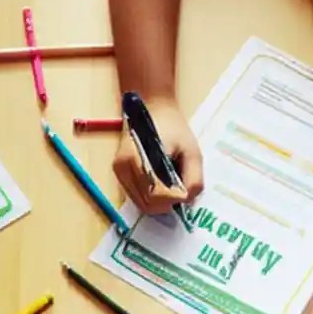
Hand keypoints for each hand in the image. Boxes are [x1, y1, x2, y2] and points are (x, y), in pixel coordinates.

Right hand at [112, 99, 203, 214]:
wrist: (152, 109)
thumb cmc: (174, 127)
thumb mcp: (192, 151)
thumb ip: (193, 179)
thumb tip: (186, 201)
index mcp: (139, 159)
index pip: (156, 196)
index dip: (173, 200)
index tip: (185, 192)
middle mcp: (123, 168)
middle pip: (146, 205)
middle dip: (166, 204)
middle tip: (180, 192)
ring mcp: (119, 172)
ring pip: (140, 204)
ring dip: (158, 202)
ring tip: (170, 186)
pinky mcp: (118, 173)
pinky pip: (135, 196)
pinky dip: (149, 197)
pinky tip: (159, 184)